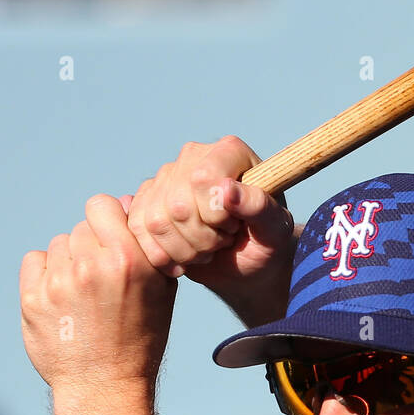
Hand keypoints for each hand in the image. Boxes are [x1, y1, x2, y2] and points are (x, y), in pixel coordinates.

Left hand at [20, 195, 176, 391]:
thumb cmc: (140, 341)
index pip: (101, 205)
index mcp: (127, 260)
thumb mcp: (161, 292)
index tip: (111, 241)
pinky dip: (46, 275)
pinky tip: (63, 300)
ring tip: (83, 297)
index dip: (106, 220)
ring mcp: (58, 283)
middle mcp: (91, 266)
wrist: (104, 387)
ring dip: (69, 263)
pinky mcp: (32, 298)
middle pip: (80, 228)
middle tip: (100, 282)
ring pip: (58, 246)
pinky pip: (35, 262)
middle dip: (91, 248)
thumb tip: (126, 203)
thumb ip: (145, 247)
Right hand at [126, 135, 298, 322]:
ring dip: (183, 251)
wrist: (246, 261)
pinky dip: (160, 255)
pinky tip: (182, 262)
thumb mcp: (276, 228)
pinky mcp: (148, 201)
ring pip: (155, 221)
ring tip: (205, 252)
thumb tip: (226, 191)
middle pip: (177, 204)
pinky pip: (138, 228)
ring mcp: (167, 178)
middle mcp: (193, 156)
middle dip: (202, 239)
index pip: (203, 180)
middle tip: (222, 243)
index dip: (216, 216)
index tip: (235, 226)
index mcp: (228, 151)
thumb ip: (259, 206)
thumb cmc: (266, 241)